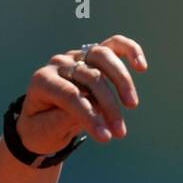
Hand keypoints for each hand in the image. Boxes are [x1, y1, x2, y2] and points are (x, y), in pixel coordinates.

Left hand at [17, 34, 147, 152]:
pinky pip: (113, 45)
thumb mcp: (45, 131)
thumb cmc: (42, 128)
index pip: (70, 95)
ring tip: (132, 105)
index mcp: (42, 81)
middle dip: (108, 106)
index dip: (90, 116)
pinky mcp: (91, 54)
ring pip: (103, 56)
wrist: (41, 122)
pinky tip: (142, 66)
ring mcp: (75, 56)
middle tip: (119, 131)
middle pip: (90, 77)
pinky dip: (130, 51)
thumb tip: (91, 109)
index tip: (106, 137)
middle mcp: (58, 64)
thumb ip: (62, 119)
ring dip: (122, 81)